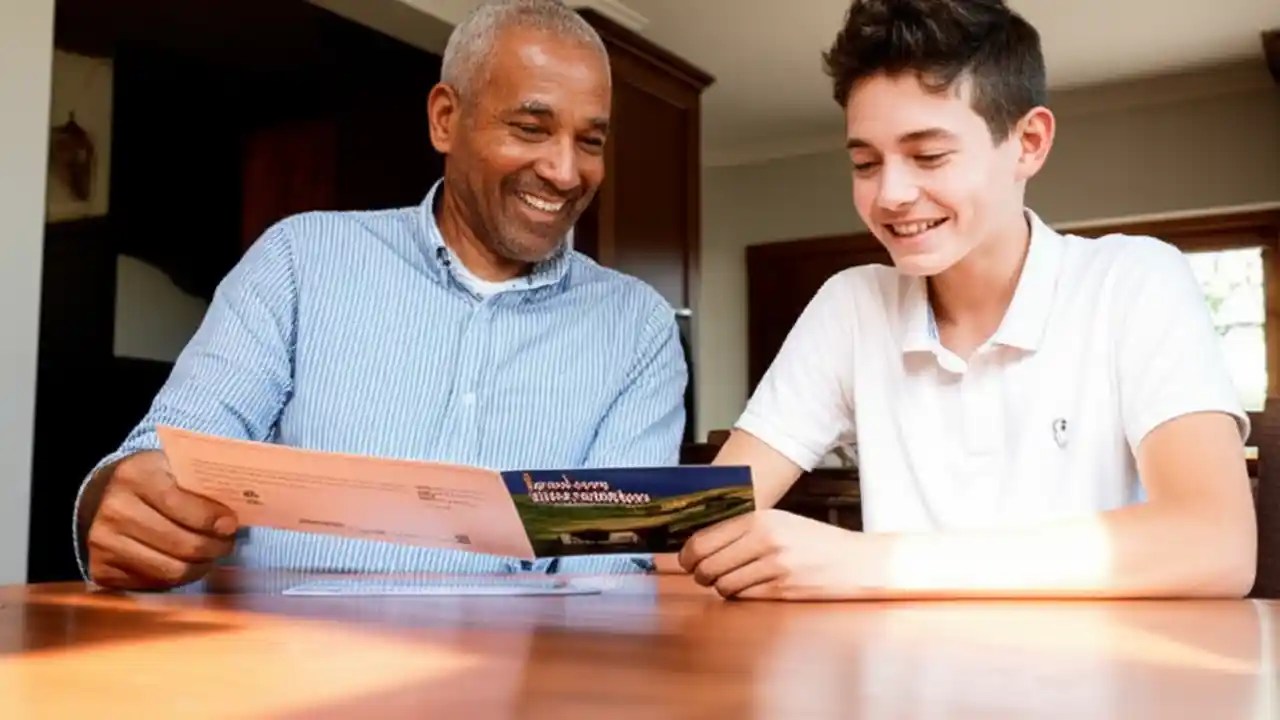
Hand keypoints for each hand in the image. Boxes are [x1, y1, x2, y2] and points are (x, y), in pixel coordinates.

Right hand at [85, 450, 238, 589]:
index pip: (181, 504)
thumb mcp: (170, 467)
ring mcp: (103, 542)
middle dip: (214, 547)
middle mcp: (115, 510)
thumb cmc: (149, 480)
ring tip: (211, 555)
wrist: (100, 496)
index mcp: (136, 476)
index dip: (212, 518)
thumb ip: (200, 482)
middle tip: (227, 544)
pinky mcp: (101, 569)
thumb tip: (237, 512)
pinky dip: (177, 578)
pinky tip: (186, 563)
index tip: (231, 524)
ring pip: (170, 570)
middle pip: (181, 543)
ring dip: (200, 566)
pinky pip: (153, 584)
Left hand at [678, 509, 874, 599]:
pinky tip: (748, 590)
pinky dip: (739, 597)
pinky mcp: (783, 591)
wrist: (858, 561)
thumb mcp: (780, 522)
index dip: (687, 555)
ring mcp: (775, 566)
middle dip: (699, 574)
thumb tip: (701, 544)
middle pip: (708, 564)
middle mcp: (765, 540)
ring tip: (728, 582)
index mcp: (760, 518)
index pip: (704, 539)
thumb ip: (744, 529)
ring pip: (723, 585)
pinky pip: (743, 598)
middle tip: (702, 576)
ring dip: (720, 588)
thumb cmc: (816, 541)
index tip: (686, 561)